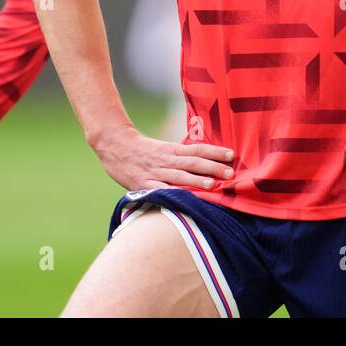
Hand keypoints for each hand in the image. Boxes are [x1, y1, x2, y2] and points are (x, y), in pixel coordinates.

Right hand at [93, 125, 234, 191]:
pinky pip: (159, 190)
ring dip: (196, 181)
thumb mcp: (163, 149)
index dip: (214, 152)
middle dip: (212, 168)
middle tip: (230, 173)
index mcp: (172, 150)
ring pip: (179, 176)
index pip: (197, 149)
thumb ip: (180, 157)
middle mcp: (167, 160)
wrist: (113, 144)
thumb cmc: (141, 149)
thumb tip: (204, 164)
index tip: (232, 155)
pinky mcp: (144, 183)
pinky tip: (182, 200)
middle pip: (193, 163)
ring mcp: (155, 172)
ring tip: (213, 185)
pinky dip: (171, 194)